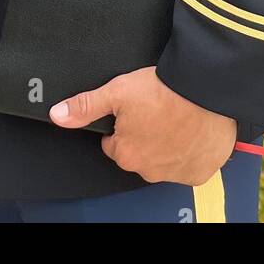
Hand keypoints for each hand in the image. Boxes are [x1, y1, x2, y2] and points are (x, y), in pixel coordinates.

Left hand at [48, 66, 236, 185]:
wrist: (206, 90)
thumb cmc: (164, 90)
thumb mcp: (117, 90)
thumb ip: (85, 106)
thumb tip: (58, 115)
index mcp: (126, 153)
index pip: (114, 143)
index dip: (122, 124)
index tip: (136, 110)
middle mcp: (149, 171)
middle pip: (138, 153)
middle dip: (144, 136)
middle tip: (156, 111)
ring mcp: (176, 174)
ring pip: (163, 160)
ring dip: (167, 144)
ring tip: (175, 117)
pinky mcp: (199, 172)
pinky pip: (189, 165)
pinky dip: (189, 151)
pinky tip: (191, 130)